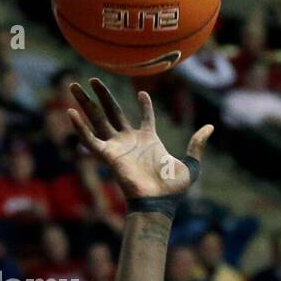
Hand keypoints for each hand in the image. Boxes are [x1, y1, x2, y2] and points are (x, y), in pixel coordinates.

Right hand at [67, 78, 212, 200]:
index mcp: (149, 140)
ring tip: (73, 85)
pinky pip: (89, 138)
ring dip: (85, 102)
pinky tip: (69, 112)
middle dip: (102, 95)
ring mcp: (117, 146)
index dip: (145, 105)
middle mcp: (130, 140)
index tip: (143, 93)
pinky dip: (79, 127)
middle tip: (92, 79)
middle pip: (112, 111)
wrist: (158, 202)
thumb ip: (197, 145)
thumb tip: (210, 127)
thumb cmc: (173, 189)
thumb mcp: (191, 165)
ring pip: (97, 118)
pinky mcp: (107, 155)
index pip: (145, 117)